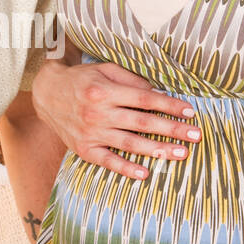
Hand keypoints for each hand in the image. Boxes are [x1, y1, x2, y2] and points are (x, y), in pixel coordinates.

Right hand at [31, 57, 201, 177]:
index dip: (169, 105)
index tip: (190, 112)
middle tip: (196, 136)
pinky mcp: (84, 149)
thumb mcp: (105, 70)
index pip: (145, 99)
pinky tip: (145, 173)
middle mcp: (98, 113)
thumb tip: (158, 93)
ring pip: (129, 144)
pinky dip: (125, 169)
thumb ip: (131, 80)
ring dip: (157, 150)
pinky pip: (108, 161)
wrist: (47, 94)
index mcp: (105, 90)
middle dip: (172, 129)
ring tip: (180, 154)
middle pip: (142, 122)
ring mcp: (91, 133)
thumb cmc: (82, 80)